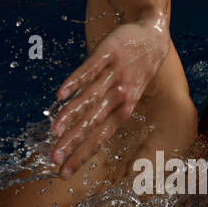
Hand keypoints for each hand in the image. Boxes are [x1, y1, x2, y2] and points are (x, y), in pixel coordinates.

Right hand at [50, 17, 168, 177]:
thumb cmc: (136, 69)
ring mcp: (114, 74)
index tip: (64, 172)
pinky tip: (61, 94)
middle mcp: (120, 96)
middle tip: (54, 158)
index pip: (100, 138)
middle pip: (93, 123)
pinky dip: (75, 81)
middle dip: (73, 143)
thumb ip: (104, 111)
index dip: (82, 155)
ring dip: (71, 115)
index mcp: (124, 110)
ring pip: (90, 99)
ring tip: (54, 131)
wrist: (153, 34)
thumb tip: (77, 129)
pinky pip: (89, 69)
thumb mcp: (128, 95)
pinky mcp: (107, 53)